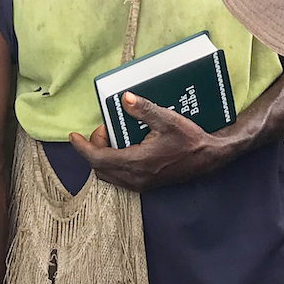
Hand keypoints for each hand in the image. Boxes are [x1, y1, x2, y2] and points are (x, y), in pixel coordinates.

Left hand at [68, 93, 228, 191]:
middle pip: (99, 168)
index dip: (82, 147)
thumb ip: (144, 110)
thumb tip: (125, 98)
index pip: (98, 159)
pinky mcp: (146, 185)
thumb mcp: (168, 119)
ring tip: (114, 138)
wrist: (209, 158)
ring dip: (104, 158)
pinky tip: (124, 148)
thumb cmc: (190, 139)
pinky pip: (120, 178)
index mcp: (137, 162)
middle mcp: (136, 177)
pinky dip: (114, 164)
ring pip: (109, 175)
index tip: (73, 136)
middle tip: (106, 129)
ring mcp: (141, 184)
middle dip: (95, 149)